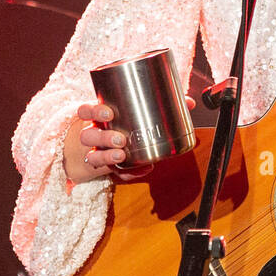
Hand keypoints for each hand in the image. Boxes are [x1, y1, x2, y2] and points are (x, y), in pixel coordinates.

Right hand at [62, 97, 195, 183]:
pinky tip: (145, 171)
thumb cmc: (122, 123)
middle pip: (88, 136)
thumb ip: (161, 106)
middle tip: (120, 139)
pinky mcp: (106, 169)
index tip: (108, 112)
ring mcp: (96, 153)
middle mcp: (93, 136)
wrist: (101, 145)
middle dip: (103, 137)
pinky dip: (129, 174)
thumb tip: (189, 101)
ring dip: (108, 157)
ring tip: (121, 156)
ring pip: (94, 156)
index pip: (86, 112)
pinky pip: (115, 174)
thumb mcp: (133, 112)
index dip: (93, 112)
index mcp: (97, 118)